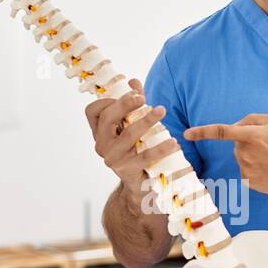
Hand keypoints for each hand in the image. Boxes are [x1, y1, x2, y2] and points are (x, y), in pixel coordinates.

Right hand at [83, 79, 178, 201]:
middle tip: (143, 98)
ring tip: (162, 110)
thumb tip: (134, 81)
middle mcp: (101, 145)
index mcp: (99, 132)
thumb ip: (134, 105)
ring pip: (128, 135)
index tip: (129, 94)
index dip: (107, 100)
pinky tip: (174, 142)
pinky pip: (145, 156)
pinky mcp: (127, 171)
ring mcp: (113, 159)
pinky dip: (161, 148)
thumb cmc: (136, 150)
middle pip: (108, 118)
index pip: (93, 111)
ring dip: (146, 121)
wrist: (139, 186)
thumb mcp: (133, 126)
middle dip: (125, 104)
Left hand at [185, 114, 267, 195]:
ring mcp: (247, 169)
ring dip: (251, 154)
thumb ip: (253, 119)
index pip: (222, 132)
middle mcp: (246, 153)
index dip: (202, 132)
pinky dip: (254, 167)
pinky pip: (245, 170)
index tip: (187, 134)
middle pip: (236, 143)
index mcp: (253, 136)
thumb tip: (237, 126)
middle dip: (247, 140)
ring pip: (240, 157)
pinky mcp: (249, 182)